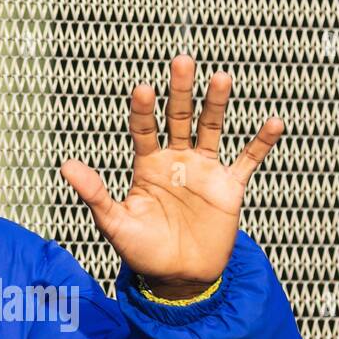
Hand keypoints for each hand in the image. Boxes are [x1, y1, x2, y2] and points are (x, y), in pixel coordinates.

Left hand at [59, 55, 283, 298]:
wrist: (178, 277)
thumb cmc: (141, 250)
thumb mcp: (114, 223)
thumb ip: (94, 193)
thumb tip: (65, 166)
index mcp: (146, 165)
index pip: (143, 129)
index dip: (143, 110)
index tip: (142, 88)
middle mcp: (175, 160)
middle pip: (178, 118)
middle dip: (180, 91)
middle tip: (182, 60)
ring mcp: (204, 171)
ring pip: (211, 129)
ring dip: (216, 105)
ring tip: (221, 78)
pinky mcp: (229, 188)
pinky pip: (247, 161)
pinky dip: (260, 143)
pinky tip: (274, 123)